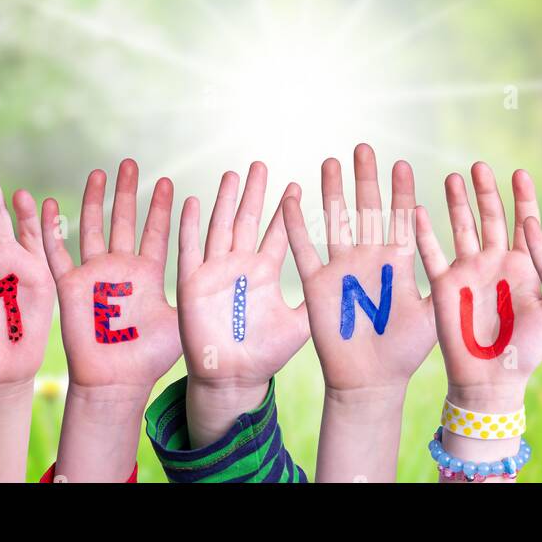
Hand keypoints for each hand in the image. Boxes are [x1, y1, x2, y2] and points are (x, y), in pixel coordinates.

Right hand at [39, 160, 181, 480]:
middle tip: (131, 163)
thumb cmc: (150, 358)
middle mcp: (121, 269)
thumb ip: (193, 293)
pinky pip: (57, 253)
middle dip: (127, 191)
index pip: (154, 231)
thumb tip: (227, 277)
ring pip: (92, 228)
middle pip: (123, 220)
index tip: (167, 181)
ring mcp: (94, 275)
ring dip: (94, 200)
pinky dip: (49, 230)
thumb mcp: (179, 320)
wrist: (117, 382)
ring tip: (98, 172)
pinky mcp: (70, 287)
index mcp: (148, 273)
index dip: (160, 207)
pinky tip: (46, 205)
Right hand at [177, 162, 307, 446]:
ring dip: (224, 200)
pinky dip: (191, 226)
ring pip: (220, 226)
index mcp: (265, 271)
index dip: (285, 209)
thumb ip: (319, 300)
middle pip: (248, 219)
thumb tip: (351, 282)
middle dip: (255, 193)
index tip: (296, 183)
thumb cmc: (266, 355)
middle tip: (261, 164)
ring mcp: (216, 271)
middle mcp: (241, 265)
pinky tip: (193, 201)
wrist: (232, 377)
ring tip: (232, 175)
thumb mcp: (300, 324)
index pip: (277, 232)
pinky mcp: (193, 283)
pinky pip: (191, 249)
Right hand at [282, 144, 435, 481]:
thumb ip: (447, 283)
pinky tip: (291, 195)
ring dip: (332, 192)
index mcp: (398, 262)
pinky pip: (304, 249)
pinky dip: (296, 224)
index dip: (400, 191)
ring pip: (335, 221)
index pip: (399, 217)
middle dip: (366, 178)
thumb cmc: (406, 352)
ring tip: (331, 161)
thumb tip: (474, 256)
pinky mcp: (317, 285)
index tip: (401, 163)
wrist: (370, 381)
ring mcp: (342, 269)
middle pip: (366, 210)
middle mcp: (369, 259)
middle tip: (364, 147)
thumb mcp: (434, 314)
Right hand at [414, 163, 541, 412]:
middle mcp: (494, 262)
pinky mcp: (445, 286)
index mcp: (522, 264)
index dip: (522, 197)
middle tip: (481, 165)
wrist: (492, 379)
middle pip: (489, 217)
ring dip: (456, 203)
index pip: (523, 221)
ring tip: (452, 177)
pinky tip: (417, 211)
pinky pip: (431, 255)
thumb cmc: (527, 351)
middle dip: (485, 191)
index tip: (520, 171)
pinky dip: (423, 235)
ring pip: (461, 228)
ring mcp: (468, 271)